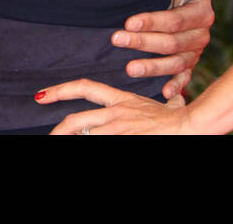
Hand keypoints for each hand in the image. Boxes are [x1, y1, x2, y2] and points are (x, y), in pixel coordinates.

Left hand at [38, 79, 199, 133]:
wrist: (189, 125)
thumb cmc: (181, 118)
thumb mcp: (167, 104)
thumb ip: (165, 100)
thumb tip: (175, 98)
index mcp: (121, 99)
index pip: (85, 88)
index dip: (60, 90)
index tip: (42, 95)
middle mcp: (115, 112)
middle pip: (76, 119)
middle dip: (57, 130)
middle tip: (48, 136)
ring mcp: (118, 128)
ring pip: (84, 135)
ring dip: (71, 140)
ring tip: (60, 144)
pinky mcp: (123, 138)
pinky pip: (97, 142)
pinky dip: (88, 143)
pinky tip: (82, 146)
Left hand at [114, 0, 213, 98]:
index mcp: (201, 13)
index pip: (174, 20)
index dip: (152, 22)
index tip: (128, 22)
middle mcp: (200, 35)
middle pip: (170, 43)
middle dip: (142, 42)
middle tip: (117, 39)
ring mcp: (195, 52)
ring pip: (174, 63)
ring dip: (152, 67)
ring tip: (129, 68)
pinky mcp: (190, 64)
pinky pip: (184, 77)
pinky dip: (176, 86)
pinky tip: (163, 93)